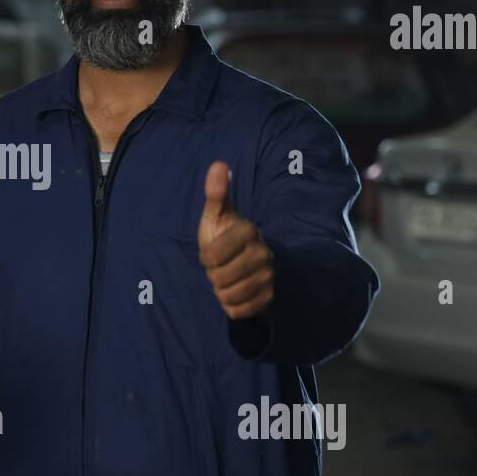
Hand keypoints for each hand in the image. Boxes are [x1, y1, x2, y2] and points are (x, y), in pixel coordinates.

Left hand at [198, 161, 273, 319]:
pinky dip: (232, 306)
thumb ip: (216, 193)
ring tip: (229, 279)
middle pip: (219, 278)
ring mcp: (269, 277)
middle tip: (222, 267)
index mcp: (249, 231)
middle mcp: (263, 254)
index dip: (206, 257)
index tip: (211, 252)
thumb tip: (219, 164)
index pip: (212, 256)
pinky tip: (238, 293)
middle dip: (214, 276)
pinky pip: (238, 311)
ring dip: (222, 291)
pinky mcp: (270, 298)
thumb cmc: (226, 236)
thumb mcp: (217, 216)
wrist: (249, 263)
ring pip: (228, 296)